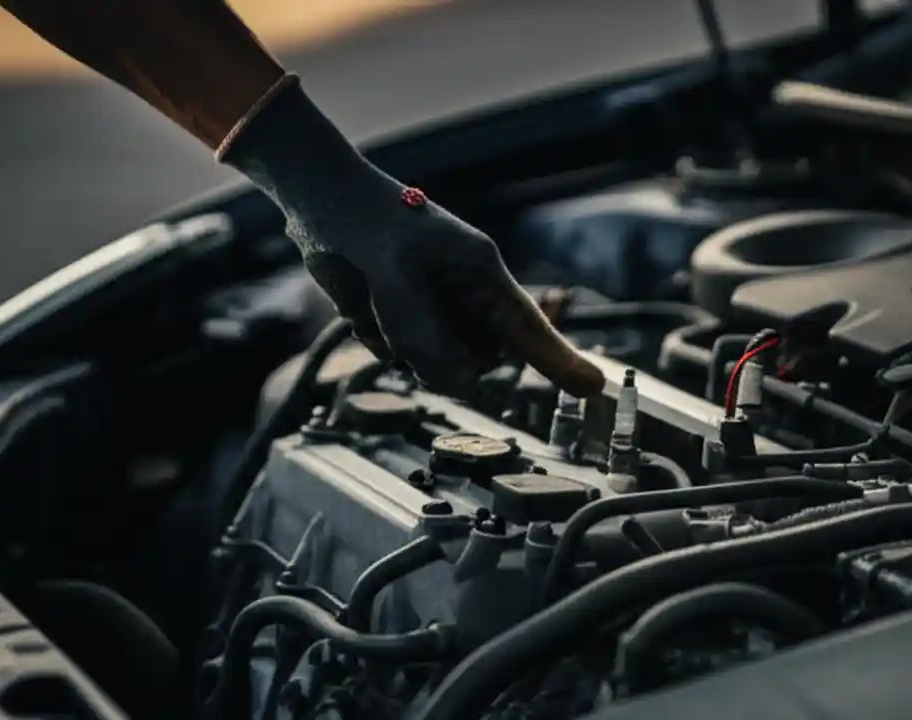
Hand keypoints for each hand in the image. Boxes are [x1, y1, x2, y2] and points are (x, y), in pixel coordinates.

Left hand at [303, 192, 602, 398]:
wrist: (320, 203)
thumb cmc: (362, 223)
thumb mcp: (395, 280)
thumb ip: (429, 336)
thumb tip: (461, 382)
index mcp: (480, 272)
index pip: (529, 327)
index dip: (560, 361)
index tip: (591, 388)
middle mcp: (466, 293)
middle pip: (475, 358)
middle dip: (436, 354)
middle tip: (396, 321)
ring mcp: (438, 306)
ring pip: (437, 362)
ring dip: (401, 346)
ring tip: (375, 302)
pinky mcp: (409, 317)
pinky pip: (405, 356)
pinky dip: (380, 340)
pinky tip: (364, 306)